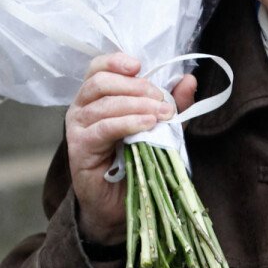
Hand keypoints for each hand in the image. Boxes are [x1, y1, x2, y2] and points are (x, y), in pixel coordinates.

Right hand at [65, 53, 198, 245]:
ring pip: (104, 103)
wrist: (120, 205)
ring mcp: (78, 128)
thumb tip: (189, 80)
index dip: (117, 61)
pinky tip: (147, 125)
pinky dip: (128, 122)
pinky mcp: (80, 148)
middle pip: (102, 82)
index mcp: (96, 98)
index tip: (140, 66)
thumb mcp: (159, 128)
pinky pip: (103, 127)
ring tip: (161, 115)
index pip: (98, 68)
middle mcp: (82, 108)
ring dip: (137, 105)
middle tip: (162, 102)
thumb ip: (172, 104)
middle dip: (137, 87)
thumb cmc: (136, 164)